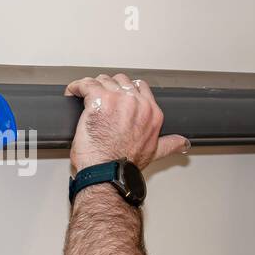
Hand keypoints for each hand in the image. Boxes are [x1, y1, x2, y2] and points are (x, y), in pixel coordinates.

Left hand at [64, 73, 189, 172]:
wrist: (108, 173)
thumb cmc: (124, 166)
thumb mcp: (154, 153)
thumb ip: (170, 144)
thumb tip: (183, 143)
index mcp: (151, 113)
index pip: (139, 87)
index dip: (123, 90)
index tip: (114, 97)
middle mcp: (137, 103)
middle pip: (120, 80)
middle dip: (107, 87)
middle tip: (97, 99)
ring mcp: (118, 100)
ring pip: (102, 80)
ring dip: (91, 87)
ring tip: (83, 97)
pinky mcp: (98, 100)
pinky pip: (85, 84)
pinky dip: (76, 87)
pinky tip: (72, 93)